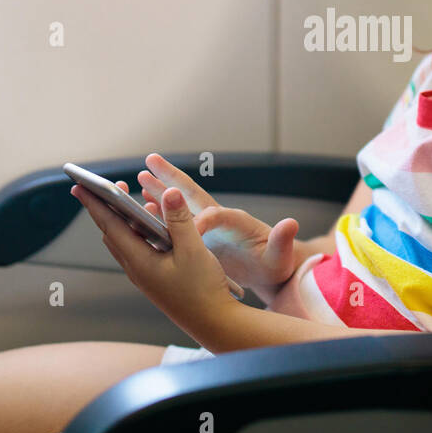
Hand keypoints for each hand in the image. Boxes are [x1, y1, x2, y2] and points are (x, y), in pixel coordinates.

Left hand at [70, 179, 236, 328]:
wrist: (213, 322)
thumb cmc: (203, 290)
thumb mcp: (193, 250)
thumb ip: (180, 219)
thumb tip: (169, 191)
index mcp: (139, 261)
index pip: (110, 225)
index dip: (94, 203)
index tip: (79, 186)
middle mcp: (136, 268)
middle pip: (111, 233)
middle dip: (104, 208)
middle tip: (100, 187)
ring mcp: (144, 275)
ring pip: (123, 241)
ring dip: (120, 219)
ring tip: (122, 200)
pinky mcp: (154, 278)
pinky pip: (137, 249)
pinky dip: (136, 231)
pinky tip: (149, 224)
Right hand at [134, 154, 299, 289]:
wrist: (272, 272)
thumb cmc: (277, 263)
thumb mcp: (280, 255)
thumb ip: (283, 240)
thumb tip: (292, 224)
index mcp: (236, 221)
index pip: (214, 215)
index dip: (200, 222)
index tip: (188, 232)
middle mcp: (219, 218)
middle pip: (192, 194)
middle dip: (171, 177)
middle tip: (150, 160)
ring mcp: (207, 227)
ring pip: (179, 204)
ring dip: (160, 191)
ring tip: (139, 177)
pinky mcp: (199, 237)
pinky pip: (174, 223)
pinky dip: (159, 213)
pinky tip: (143, 208)